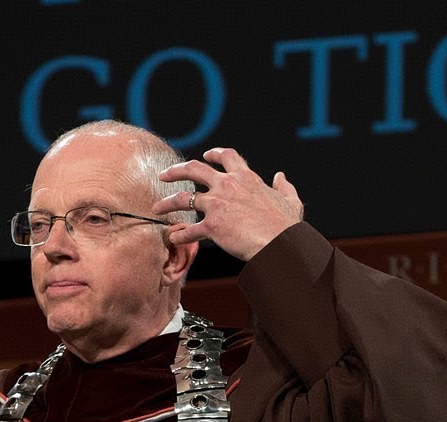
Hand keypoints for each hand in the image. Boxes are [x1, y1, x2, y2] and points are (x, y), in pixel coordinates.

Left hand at [152, 148, 302, 261]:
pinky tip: (172, 238)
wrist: (280, 243)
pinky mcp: (211, 226)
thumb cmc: (286, 226)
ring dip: (166, 202)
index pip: (226, 157)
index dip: (214, 154)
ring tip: (156, 208)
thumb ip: (284, 187)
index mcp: (246, 178)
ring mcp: (217, 204)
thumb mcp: (290, 201)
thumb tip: (281, 176)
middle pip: (194, 169)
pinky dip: (178, 234)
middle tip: (163, 175)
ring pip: (183, 198)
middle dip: (175, 171)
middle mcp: (227, 185)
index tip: (205, 156)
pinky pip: (188, 230)